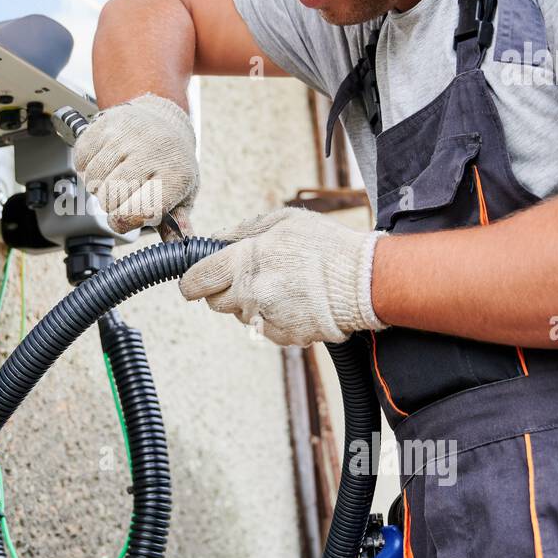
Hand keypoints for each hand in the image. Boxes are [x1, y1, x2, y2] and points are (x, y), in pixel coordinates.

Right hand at [73, 93, 197, 235]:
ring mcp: (127, 136)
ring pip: (92, 180)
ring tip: (114, 177)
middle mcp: (152, 151)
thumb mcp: (183, 192)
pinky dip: (86, 168)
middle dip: (110, 205)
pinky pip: (80, 160)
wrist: (163, 119)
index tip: (125, 219)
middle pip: (109, 198)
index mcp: (175, 174)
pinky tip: (103, 163)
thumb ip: (176, 223)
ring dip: (97, 186)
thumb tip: (178, 245)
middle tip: (122, 194)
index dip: (125, 222)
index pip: (139, 211)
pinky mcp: (105, 125)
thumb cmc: (171, 162)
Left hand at [179, 208, 387, 345]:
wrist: (366, 281)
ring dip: (250, 304)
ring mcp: (267, 317)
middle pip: (214, 303)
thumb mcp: (285, 221)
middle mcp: (251, 292)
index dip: (191, 281)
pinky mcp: (284, 336)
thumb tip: (216, 239)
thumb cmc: (327, 246)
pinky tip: (294, 302)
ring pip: (240, 316)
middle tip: (246, 278)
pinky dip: (272, 319)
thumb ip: (244, 229)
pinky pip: (264, 329)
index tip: (193, 280)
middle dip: (223, 291)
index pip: (196, 280)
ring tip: (281, 286)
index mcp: (246, 261)